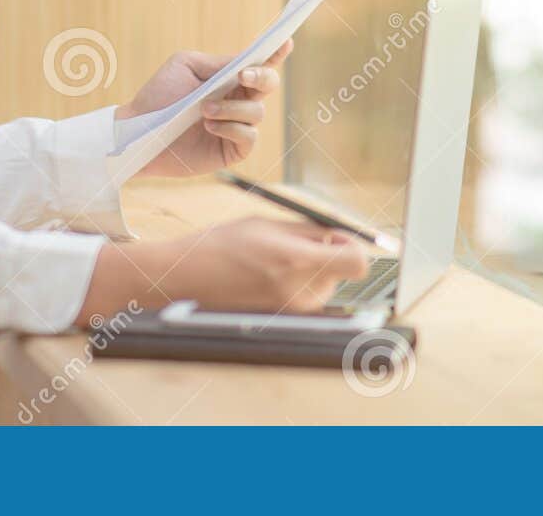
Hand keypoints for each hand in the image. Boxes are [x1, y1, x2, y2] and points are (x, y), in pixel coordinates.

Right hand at [78, 216, 372, 322]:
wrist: (186, 279)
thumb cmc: (221, 244)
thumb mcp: (266, 223)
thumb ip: (308, 230)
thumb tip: (339, 235)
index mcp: (295, 260)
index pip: (356, 262)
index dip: (353, 245)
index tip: (337, 236)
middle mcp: (298, 291)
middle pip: (341, 273)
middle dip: (327, 255)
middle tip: (296, 243)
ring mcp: (291, 311)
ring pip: (324, 286)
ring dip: (312, 270)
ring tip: (273, 260)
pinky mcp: (282, 321)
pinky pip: (306, 298)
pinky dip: (297, 284)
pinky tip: (267, 275)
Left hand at [117, 39, 292, 177]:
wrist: (139, 130)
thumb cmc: (159, 95)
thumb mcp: (186, 66)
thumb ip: (218, 63)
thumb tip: (246, 63)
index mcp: (229, 78)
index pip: (259, 63)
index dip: (276, 53)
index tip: (285, 41)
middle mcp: (238, 100)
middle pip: (269, 83)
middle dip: (261, 76)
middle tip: (241, 76)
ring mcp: (237, 125)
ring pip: (257, 111)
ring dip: (232, 107)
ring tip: (204, 110)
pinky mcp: (232, 150)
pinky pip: (249, 136)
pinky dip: (232, 128)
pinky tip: (210, 126)